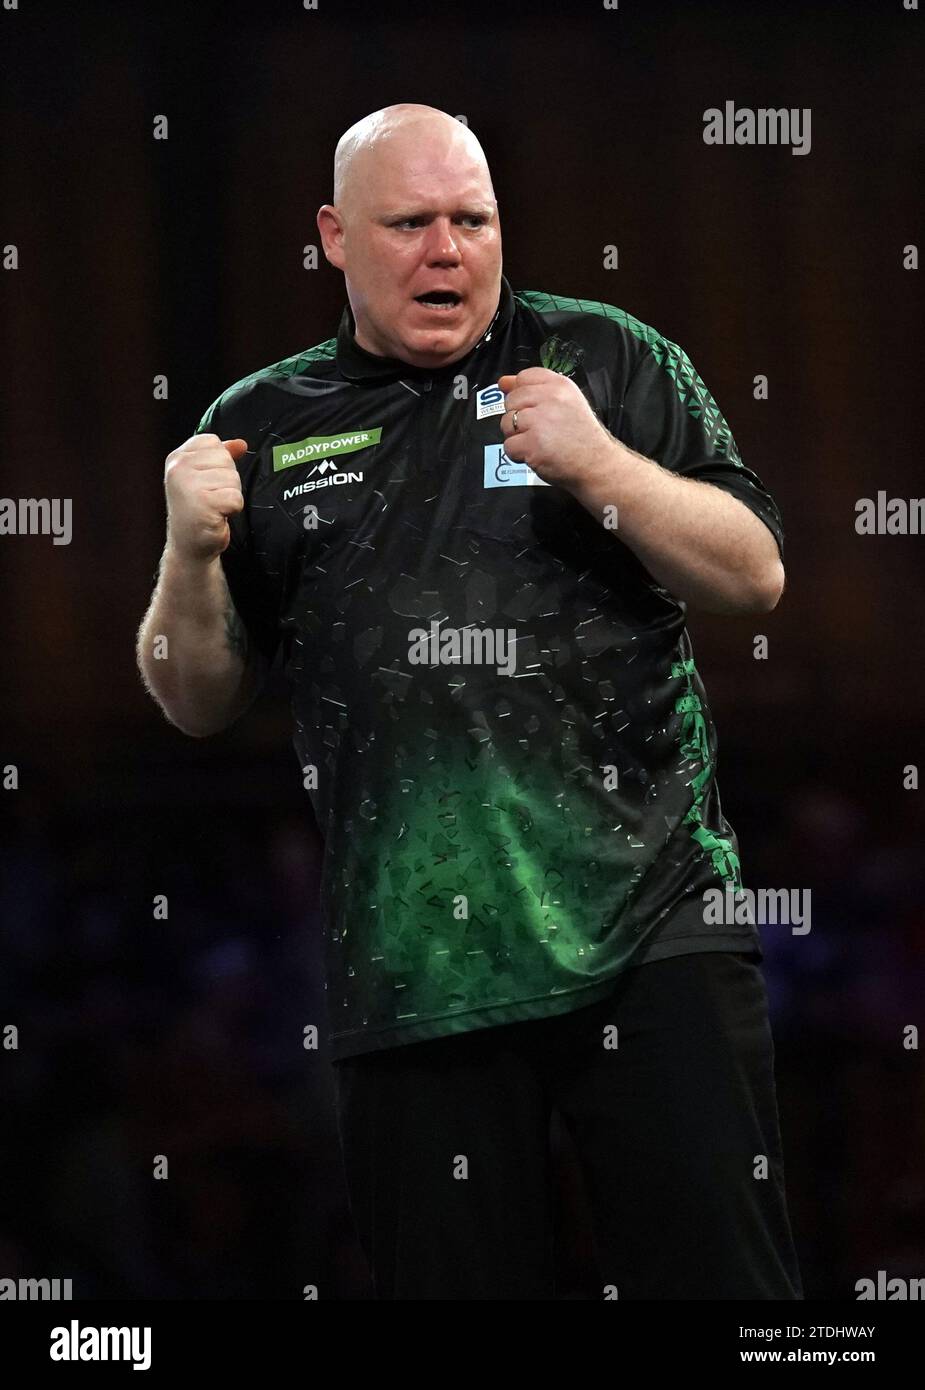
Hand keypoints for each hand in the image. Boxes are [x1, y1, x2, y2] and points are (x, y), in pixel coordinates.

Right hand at [163, 434, 247, 561]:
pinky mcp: (202, 503)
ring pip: (233, 479)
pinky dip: (232, 509)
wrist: (189, 546)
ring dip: (229, 496)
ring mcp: (188, 485)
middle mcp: (178, 468)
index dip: (219, 464)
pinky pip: (235, 498)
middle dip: (227, 481)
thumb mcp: (204, 477)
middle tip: (211, 498)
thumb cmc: (198, 511)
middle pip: (226, 460)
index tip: (207, 482)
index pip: (213, 442)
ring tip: (213, 507)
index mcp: (177, 458)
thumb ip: (222, 456)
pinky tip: (217, 516)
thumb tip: (241, 444)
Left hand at [497, 368, 615, 487]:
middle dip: (517, 417)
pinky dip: (518, 454)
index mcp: (559, 385)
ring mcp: (540, 421)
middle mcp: (550, 398)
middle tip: (538, 430)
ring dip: (517, 436)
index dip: (521, 393)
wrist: (596, 464)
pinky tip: (535, 454)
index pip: (524, 377)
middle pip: (511, 400)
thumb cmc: (581, 436)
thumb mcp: (566, 402)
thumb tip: (503, 382)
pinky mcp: (533, 444)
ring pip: (506, 422)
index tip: (531, 407)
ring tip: (538, 442)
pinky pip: (508, 445)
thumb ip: (534, 389)